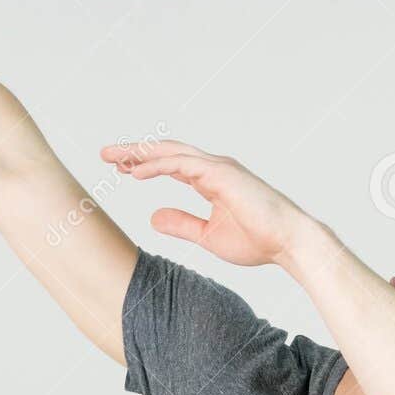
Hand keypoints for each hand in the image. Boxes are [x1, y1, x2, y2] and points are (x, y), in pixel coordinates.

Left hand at [101, 141, 321, 267]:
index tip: (122, 168)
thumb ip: (182, 224)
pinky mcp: (221, 174)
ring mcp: (218, 168)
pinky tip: (136, 171)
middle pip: (166, 151)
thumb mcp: (208, 235)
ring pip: (171, 153)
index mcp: (212, 179)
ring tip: (113, 157)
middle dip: (136, 151)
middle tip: (106, 154)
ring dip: (140, 153)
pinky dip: (157, 165)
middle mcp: (214, 167)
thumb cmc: (257, 241)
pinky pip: (181, 165)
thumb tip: (153, 218)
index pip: (171, 164)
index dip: (145, 163)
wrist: (288, 243)